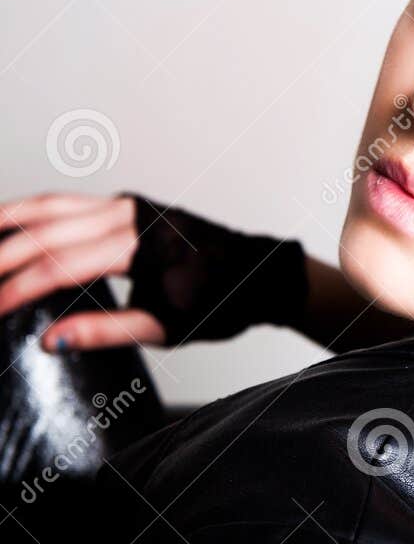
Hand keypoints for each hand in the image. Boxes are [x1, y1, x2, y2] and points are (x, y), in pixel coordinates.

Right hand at [0, 191, 308, 351]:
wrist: (258, 274)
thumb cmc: (220, 301)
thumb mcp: (165, 327)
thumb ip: (105, 331)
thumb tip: (51, 340)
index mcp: (141, 245)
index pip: (60, 265)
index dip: (17, 288)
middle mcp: (129, 215)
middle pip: (46, 231)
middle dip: (2, 256)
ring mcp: (126, 205)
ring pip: (50, 206)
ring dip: (7, 223)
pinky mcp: (124, 206)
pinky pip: (66, 203)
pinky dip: (31, 212)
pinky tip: (9, 225)